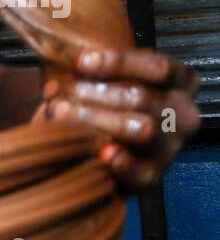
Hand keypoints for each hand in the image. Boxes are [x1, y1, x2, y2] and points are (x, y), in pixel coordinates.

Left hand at [36, 48, 200, 188]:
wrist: (108, 153)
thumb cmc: (106, 106)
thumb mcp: (105, 83)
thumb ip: (89, 76)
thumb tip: (56, 80)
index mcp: (179, 83)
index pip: (157, 67)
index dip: (118, 63)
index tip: (80, 62)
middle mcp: (183, 114)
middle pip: (143, 98)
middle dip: (95, 94)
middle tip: (58, 97)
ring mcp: (171, 147)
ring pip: (142, 129)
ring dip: (97, 120)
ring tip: (61, 116)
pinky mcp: (154, 177)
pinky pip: (142, 172)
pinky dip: (122, 163)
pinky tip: (102, 153)